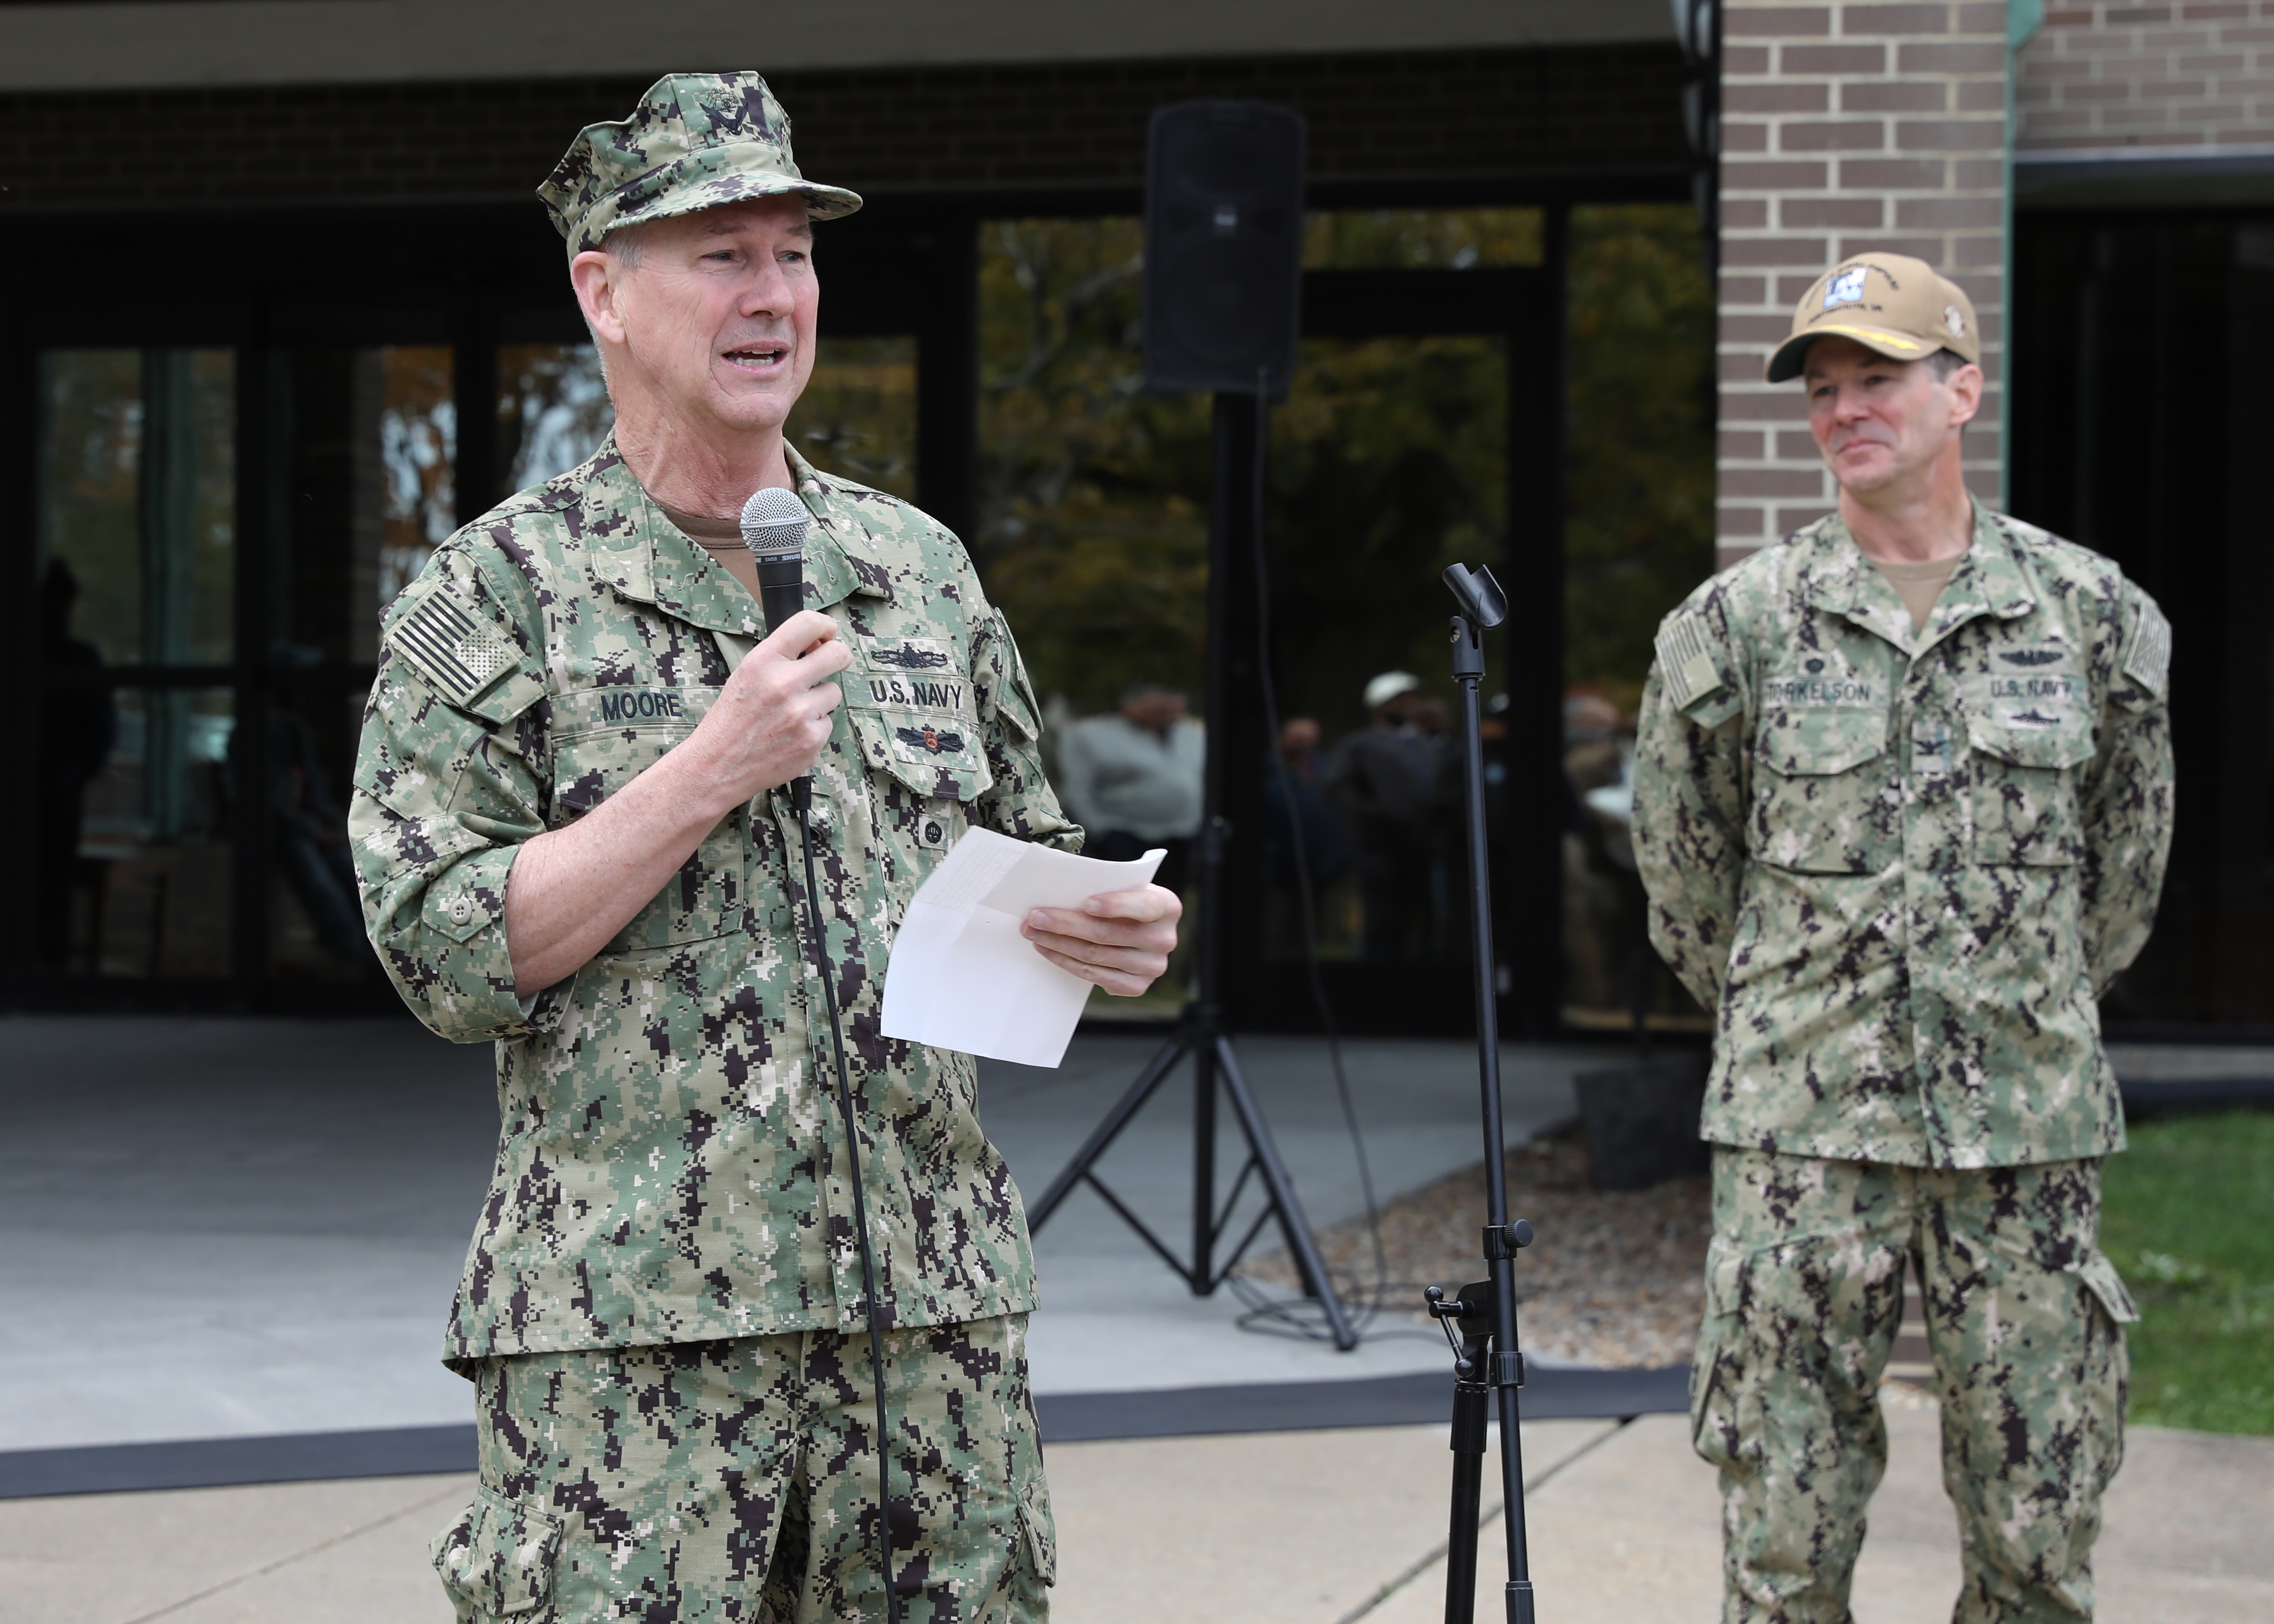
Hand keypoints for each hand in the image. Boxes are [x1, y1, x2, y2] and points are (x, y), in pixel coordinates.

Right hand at [681, 609, 850, 810]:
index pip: (807, 624)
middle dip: (839, 656)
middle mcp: (784, 684)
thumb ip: (779, 658)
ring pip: (833, 692)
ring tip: (791, 712)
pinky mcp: (812, 740)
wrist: (717, 766)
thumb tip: (818, 644)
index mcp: (763, 662)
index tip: (828, 632)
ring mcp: (801, 714)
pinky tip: (789, 735)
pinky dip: (813, 728)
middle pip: (837, 654)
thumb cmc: (730, 720)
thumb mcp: (745, 676)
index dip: (825, 625)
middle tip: (833, 662)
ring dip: (819, 699)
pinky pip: (827, 723)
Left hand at [1021, 883, 1182, 995]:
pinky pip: (1094, 976)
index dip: (1115, 905)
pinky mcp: (1137, 986)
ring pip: (1096, 956)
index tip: (1086, 903)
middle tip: (1035, 917)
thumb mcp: (1126, 887)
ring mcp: (1152, 967)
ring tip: (1033, 932)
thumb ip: (1105, 887)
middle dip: (1066, 924)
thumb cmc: (1126, 901)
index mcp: (1168, 907)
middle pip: (1108, 934)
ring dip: (1058, 943)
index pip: (1144, 906)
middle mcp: (1164, 939)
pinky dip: (1066, 962)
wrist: (1140, 928)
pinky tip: (1048, 949)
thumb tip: (1059, 888)